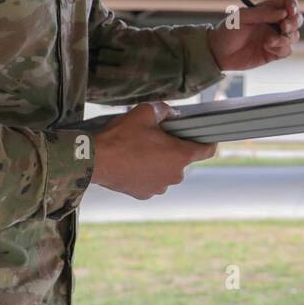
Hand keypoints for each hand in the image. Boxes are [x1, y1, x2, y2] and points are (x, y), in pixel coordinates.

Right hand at [90, 101, 217, 199]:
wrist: (94, 160)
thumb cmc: (121, 136)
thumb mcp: (145, 112)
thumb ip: (165, 110)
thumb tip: (173, 113)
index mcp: (181, 156)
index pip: (208, 151)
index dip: (209, 142)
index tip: (206, 137)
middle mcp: (175, 175)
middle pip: (183, 160)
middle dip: (174, 149)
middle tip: (157, 139)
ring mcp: (160, 187)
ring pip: (166, 171)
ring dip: (159, 162)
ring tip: (141, 151)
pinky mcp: (144, 194)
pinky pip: (152, 181)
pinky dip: (146, 173)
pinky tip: (133, 163)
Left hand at [207, 0, 302, 71]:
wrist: (219, 53)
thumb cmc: (228, 31)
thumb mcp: (242, 17)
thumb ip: (263, 14)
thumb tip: (284, 13)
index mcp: (267, 10)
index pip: (288, 2)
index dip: (293, 5)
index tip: (290, 12)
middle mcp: (274, 23)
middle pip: (297, 19)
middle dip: (295, 22)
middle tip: (284, 27)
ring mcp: (275, 38)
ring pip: (294, 36)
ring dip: (285, 38)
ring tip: (269, 41)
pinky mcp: (274, 53)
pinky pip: (287, 50)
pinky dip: (280, 49)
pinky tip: (267, 48)